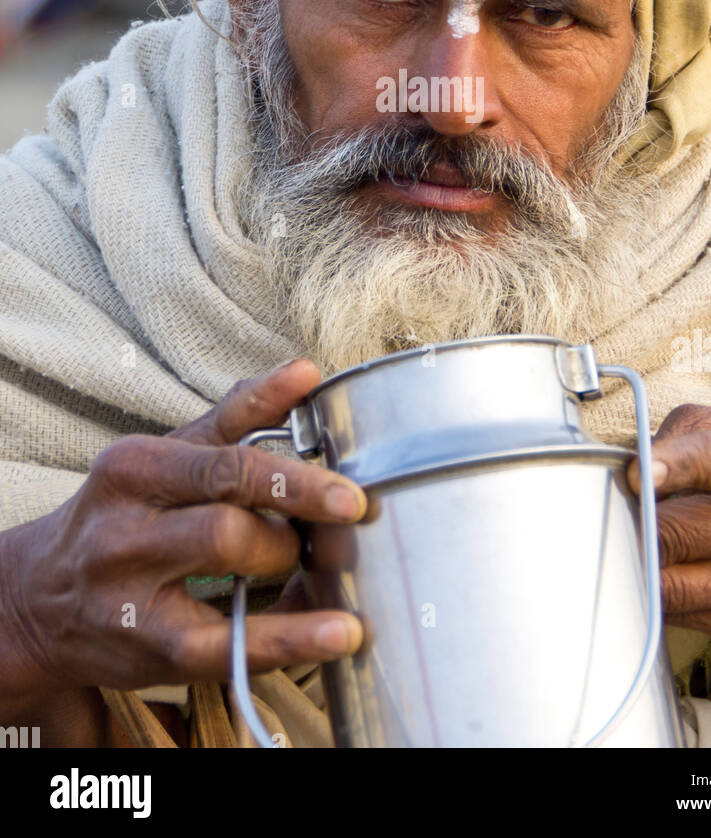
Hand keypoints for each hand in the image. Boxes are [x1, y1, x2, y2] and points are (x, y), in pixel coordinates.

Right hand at [0, 360, 365, 703]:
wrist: (43, 599)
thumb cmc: (126, 514)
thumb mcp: (169, 456)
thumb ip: (237, 415)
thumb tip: (305, 372)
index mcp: (134, 468)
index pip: (226, 465)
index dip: (296, 481)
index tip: (351, 495)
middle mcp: (123, 531)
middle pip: (227, 525)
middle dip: (294, 528)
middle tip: (335, 529)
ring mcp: (131, 596)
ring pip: (225, 577)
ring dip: (287, 566)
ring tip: (318, 564)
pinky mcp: (148, 653)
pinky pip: (230, 646)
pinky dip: (293, 639)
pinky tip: (340, 632)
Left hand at [627, 405, 710, 645]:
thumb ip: (676, 438)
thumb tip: (629, 478)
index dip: (672, 469)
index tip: (634, 476)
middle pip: (686, 535)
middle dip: (635, 527)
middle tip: (610, 516)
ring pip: (681, 587)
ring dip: (642, 567)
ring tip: (628, 545)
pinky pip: (694, 618)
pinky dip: (668, 598)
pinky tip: (669, 572)